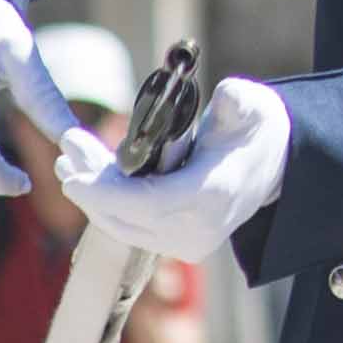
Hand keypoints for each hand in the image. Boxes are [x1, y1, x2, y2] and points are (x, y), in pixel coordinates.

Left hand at [50, 79, 289, 260]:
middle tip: (69, 148)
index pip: (146, 205)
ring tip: (70, 161)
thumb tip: (226, 96)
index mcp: (214, 196)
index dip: (104, 193)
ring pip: (122, 225)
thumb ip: (239, 100)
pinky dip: (108, 205)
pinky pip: (131, 228)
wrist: (273, 163)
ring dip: (93, 195)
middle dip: (89, 186)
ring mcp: (189, 243)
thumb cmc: (256, 130)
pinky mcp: (180, 246)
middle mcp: (200, 229)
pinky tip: (89, 179)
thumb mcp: (253, 106)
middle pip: (124, 217)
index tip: (73, 175)